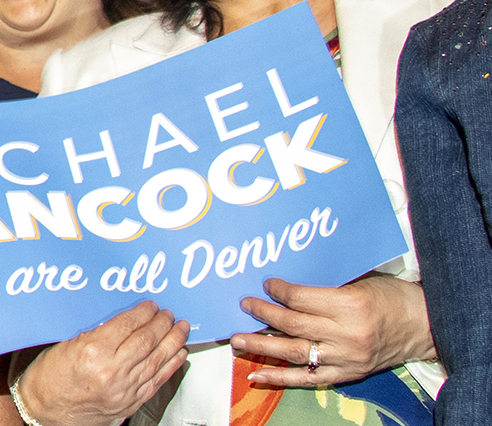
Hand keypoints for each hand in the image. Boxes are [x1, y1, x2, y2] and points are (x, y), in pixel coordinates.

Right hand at [17, 302, 189, 425]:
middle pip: (146, 341)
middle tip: (168, 313)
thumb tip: (122, 321)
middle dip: (162, 324)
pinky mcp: (131, 402)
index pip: (127, 325)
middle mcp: (111, 371)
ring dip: (173, 341)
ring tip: (181, 329)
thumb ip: (96, 334)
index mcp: (92, 352)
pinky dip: (171, 365)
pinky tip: (178, 354)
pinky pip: (157, 380)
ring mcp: (124, 389)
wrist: (45, 412)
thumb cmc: (49, 379)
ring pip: (157, 360)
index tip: (151, 305)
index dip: (143, 312)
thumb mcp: (66, 346)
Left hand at [231, 274, 433, 387]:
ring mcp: (345, 358)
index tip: (266, 284)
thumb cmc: (392, 298)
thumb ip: (325, 287)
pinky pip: (307, 379)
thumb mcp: (360, 282)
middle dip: (262, 314)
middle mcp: (346, 334)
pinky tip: (257, 375)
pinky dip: (280, 377)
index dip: (279, 290)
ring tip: (237, 340)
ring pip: (294, 352)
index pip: (301, 299)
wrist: (424, 325)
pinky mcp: (346, 374)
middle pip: (293, 325)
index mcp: (350, 306)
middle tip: (244, 305)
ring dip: (261, 346)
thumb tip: (286, 285)